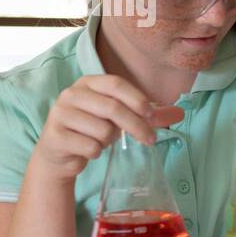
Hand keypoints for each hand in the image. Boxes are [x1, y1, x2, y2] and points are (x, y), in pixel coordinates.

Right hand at [32, 75, 183, 181]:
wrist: (60, 153)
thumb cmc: (94, 129)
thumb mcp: (121, 118)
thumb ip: (150, 115)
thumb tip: (180, 113)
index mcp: (88, 83)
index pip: (116, 83)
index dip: (136, 98)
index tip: (152, 115)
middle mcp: (71, 94)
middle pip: (112, 108)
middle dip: (136, 126)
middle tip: (150, 140)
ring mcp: (60, 114)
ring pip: (102, 130)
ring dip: (109, 141)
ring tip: (101, 140)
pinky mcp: (55, 136)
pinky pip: (89, 146)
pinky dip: (96, 152)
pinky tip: (89, 150)